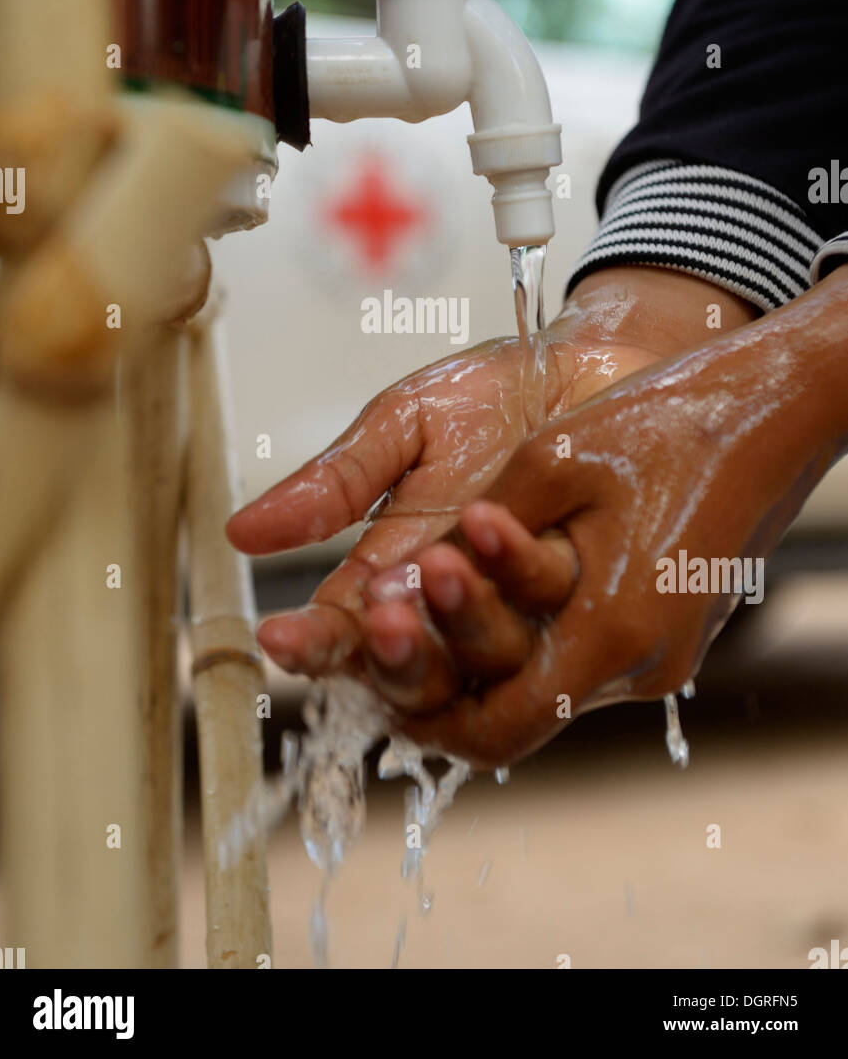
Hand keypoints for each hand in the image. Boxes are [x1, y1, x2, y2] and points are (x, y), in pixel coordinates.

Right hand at [227, 268, 755, 698]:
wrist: (590, 357)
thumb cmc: (492, 394)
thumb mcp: (400, 426)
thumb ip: (335, 483)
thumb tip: (240, 534)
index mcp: (398, 577)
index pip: (345, 635)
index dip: (313, 644)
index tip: (278, 635)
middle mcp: (459, 609)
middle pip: (418, 677)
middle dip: (396, 655)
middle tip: (382, 616)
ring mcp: (525, 605)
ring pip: (489, 656)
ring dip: (462, 616)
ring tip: (441, 563)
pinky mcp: (591, 588)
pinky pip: (557, 601)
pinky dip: (522, 565)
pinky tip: (497, 524)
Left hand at [366, 268, 847, 766]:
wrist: (766, 410)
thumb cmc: (665, 425)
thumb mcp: (548, 461)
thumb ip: (470, 536)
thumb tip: (401, 580)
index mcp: (612, 634)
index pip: (496, 731)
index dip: (424, 717)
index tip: (374, 673)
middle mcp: (641, 665)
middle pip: (514, 712)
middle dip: (442, 666)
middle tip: (384, 617)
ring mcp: (661, 654)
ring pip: (546, 681)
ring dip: (485, 641)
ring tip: (433, 577)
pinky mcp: (667, 632)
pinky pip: (582, 653)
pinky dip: (532, 627)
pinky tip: (497, 572)